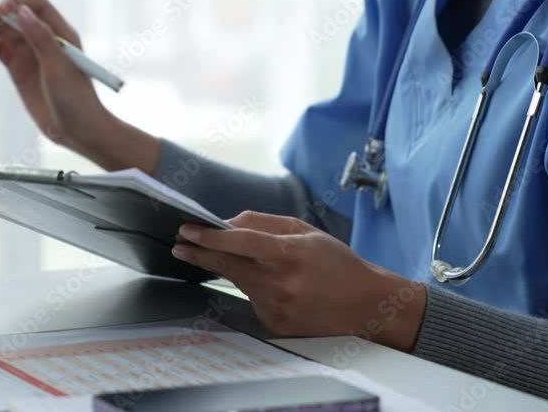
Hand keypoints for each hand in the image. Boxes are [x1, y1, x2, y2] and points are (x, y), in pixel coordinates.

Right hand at [0, 0, 103, 147]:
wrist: (75, 129)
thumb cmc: (76, 98)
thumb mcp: (58, 67)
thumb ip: (41, 38)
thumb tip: (22, 11)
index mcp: (60, 32)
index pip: (35, 6)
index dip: (14, 4)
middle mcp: (43, 38)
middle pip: (13, 15)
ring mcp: (29, 52)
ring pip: (2, 30)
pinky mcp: (17, 67)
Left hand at [172, 212, 426, 351]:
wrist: (366, 305)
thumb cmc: (336, 262)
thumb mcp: (305, 232)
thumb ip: (264, 225)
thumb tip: (227, 223)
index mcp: (293, 255)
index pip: (245, 243)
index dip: (213, 237)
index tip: (188, 231)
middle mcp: (284, 284)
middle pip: (231, 266)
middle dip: (201, 253)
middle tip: (181, 245)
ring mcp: (278, 307)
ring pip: (239, 281)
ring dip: (230, 268)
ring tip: (227, 256)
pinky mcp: (275, 323)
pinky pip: (252, 297)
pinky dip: (253, 286)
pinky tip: (271, 283)